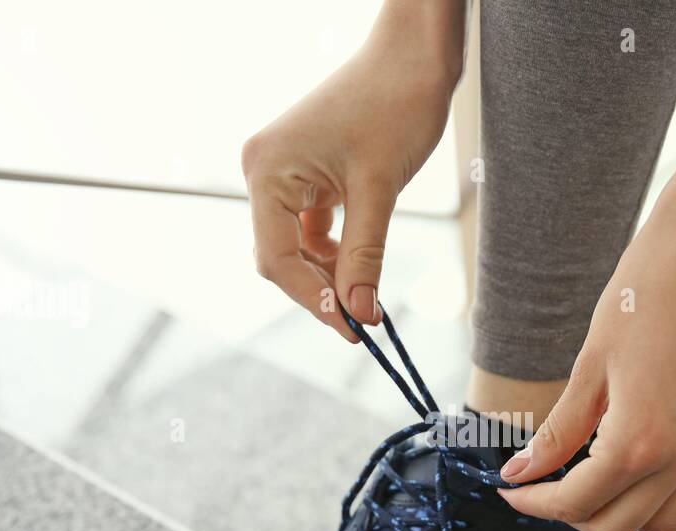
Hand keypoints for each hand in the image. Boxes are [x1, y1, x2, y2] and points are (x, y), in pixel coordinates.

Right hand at [241, 3, 463, 340]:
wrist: (413, 56)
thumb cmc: (395, 107)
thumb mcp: (379, 192)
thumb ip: (364, 258)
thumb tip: (359, 314)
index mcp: (267, 172)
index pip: (276, 258)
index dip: (312, 300)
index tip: (352, 329)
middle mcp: (263, 170)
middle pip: (280, 255)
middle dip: (319, 289)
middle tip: (361, 320)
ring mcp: (282, 171)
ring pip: (295, 245)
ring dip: (328, 273)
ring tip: (366, 294)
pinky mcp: (304, 172)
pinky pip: (309, 227)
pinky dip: (333, 250)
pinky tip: (359, 265)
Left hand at [497, 212, 675, 530]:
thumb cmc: (645, 292)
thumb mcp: (589, 366)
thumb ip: (557, 432)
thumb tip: (520, 475)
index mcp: (641, 440)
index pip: (577, 503)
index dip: (535, 503)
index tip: (512, 490)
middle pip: (620, 528)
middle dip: (574, 515)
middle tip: (547, 484)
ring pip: (668, 522)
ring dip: (625, 511)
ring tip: (596, 475)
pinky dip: (668, 493)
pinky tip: (642, 460)